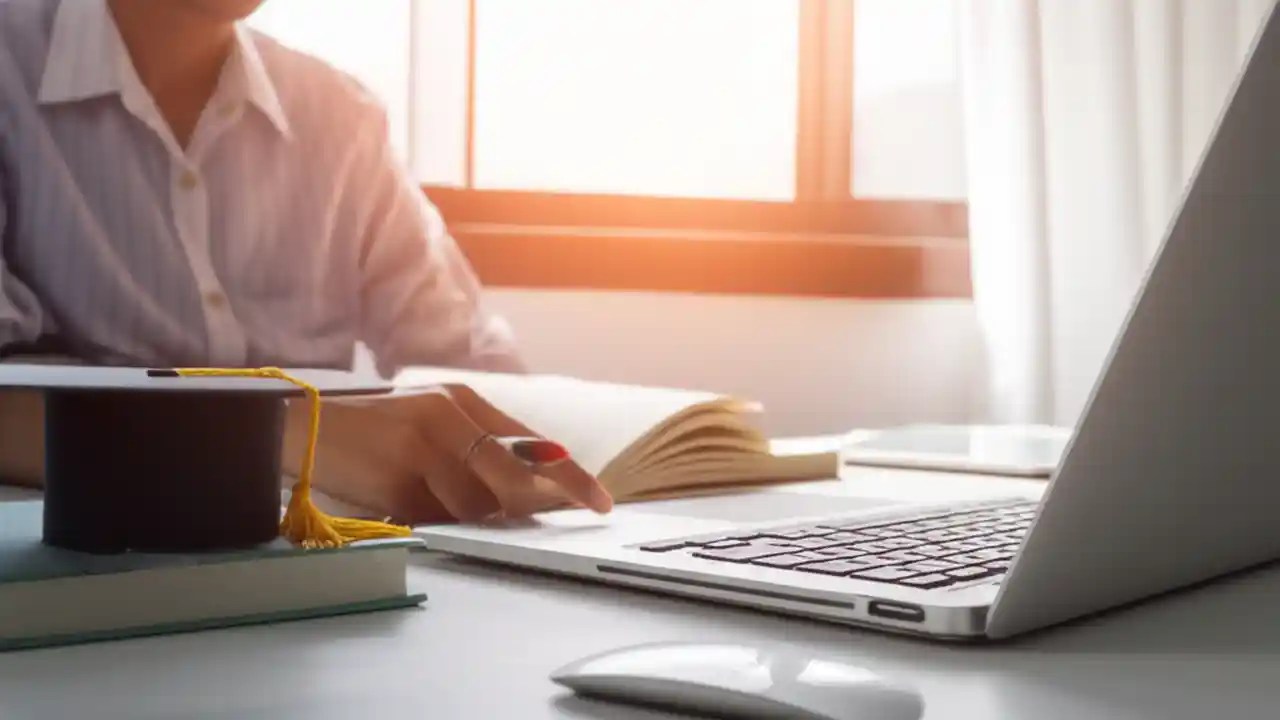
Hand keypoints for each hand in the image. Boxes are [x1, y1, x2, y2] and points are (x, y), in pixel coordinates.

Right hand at [282, 384, 613, 523]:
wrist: (302, 428)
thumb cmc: (374, 432)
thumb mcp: (431, 423)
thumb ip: (478, 449)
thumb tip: (533, 488)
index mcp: (461, 401)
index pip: (530, 441)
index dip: (568, 474)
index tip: (599, 499)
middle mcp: (448, 419)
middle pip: (515, 475)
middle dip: (543, 501)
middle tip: (571, 516)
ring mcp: (423, 449)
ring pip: (477, 506)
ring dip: (475, 518)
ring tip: (440, 499)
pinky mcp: (397, 480)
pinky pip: (437, 519)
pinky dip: (437, 522)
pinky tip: (414, 503)